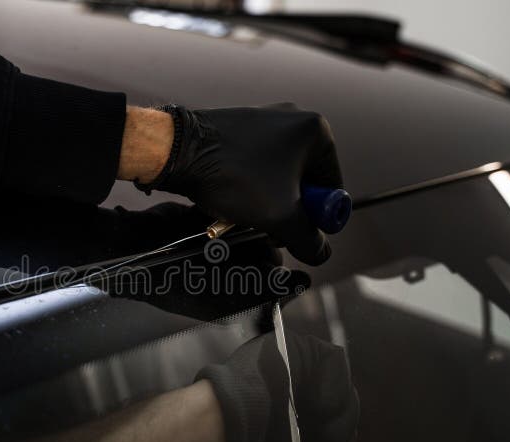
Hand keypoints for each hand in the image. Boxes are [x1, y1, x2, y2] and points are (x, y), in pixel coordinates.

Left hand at [144, 104, 342, 265]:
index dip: (316, 218)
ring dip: (266, 204)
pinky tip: (230, 202)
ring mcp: (263, 123)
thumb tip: (320, 252)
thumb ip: (309, 239)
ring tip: (245, 216)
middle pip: (304, 184)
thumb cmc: (233, 176)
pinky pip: (254, 169)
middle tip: (269, 229)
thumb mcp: (281, 216)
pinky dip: (247, 190)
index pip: (332, 187)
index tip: (295, 232)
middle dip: (288, 212)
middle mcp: (292, 120)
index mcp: (315, 132)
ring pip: (277, 180)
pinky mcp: (238, 131)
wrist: (178, 152)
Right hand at [196, 330, 380, 441]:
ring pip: (346, 398)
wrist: (222, 439)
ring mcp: (299, 376)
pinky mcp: (298, 351)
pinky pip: (335, 363)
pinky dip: (337, 388)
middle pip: (346, 425)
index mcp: (298, 434)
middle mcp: (300, 404)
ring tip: (322, 440)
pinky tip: (321, 409)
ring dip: (343, 426)